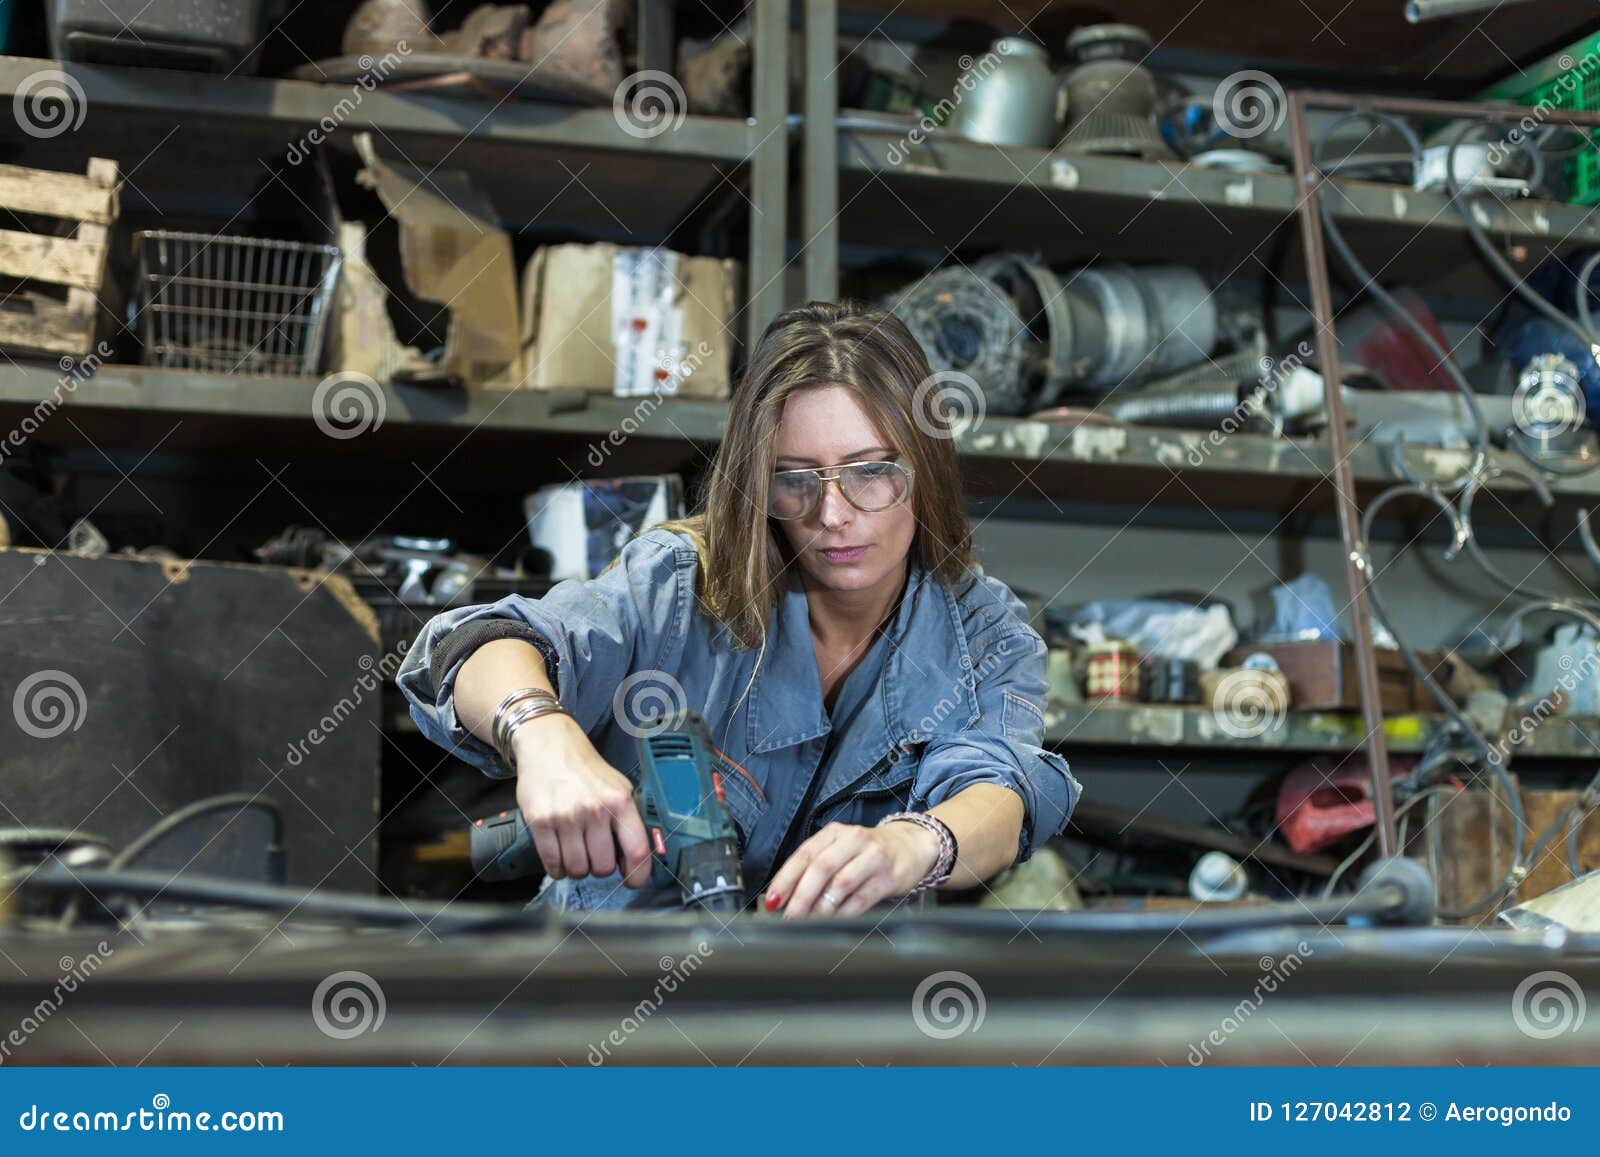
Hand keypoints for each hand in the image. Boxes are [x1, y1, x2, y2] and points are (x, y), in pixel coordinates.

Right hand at [511, 714, 652, 887]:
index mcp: (620, 801)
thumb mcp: (618, 787)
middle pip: (603, 867)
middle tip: (593, 854)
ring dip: (576, 867)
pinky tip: (559, 856)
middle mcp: (595, 810)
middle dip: (599, 867)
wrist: (549, 745)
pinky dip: (557, 868)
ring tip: (575, 850)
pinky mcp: (541, 821)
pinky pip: (552, 864)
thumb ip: (627, 820)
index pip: (637, 851)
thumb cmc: (585, 770)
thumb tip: (635, 859)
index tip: (632, 881)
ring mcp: (566, 816)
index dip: (637, 875)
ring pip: (577, 869)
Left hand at [764, 820, 940, 917]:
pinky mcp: (888, 877)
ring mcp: (873, 857)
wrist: (912, 845)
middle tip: (790, 916)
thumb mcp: (841, 848)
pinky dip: (844, 913)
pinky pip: (861, 899)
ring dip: (821, 907)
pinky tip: (834, 921)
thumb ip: (816, 866)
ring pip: (840, 884)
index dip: (785, 879)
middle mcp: (853, 840)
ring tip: (809, 922)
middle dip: (801, 896)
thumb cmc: (869, 851)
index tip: (773, 900)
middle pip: (821, 868)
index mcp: (835, 832)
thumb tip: (786, 896)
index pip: (804, 855)